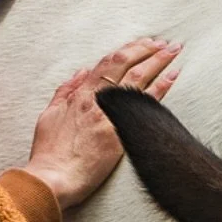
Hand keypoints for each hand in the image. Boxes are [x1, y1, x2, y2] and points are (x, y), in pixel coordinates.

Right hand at [22, 38, 180, 210]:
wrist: (52, 178)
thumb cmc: (48, 152)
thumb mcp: (49, 115)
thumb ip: (64, 92)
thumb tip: (79, 73)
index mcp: (80, 94)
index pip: (107, 63)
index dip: (127, 50)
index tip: (142, 43)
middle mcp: (97, 98)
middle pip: (125, 64)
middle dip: (146, 49)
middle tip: (163, 43)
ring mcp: (111, 114)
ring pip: (138, 77)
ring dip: (158, 61)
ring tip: (173, 51)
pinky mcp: (122, 132)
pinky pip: (145, 102)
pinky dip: (161, 85)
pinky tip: (173, 75)